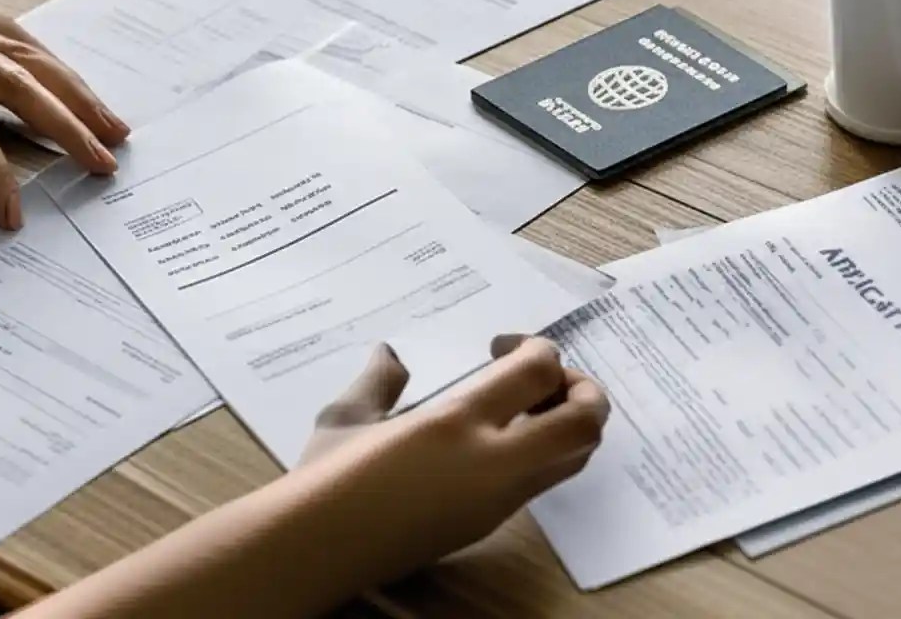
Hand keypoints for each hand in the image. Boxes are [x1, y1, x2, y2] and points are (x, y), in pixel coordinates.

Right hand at [298, 336, 609, 580]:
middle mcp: (494, 463)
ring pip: (574, 456)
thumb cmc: (324, 481)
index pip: (539, 372)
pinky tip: (498, 438)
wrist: (316, 554)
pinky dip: (545, 448)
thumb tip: (391, 355)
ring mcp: (499, 500)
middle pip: (585, 421)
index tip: (505, 346)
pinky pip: (543, 478)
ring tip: (525, 405)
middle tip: (544, 376)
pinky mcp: (490, 524)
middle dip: (583, 388)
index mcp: (457, 422)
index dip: (540, 349)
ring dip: (568, 421)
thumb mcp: (347, 417)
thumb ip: (380, 380)